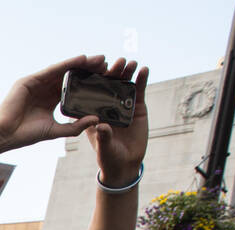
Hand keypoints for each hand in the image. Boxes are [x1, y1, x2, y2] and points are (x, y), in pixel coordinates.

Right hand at [0, 55, 106, 152]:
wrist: (4, 135)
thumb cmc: (25, 135)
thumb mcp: (55, 131)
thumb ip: (74, 126)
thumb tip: (96, 120)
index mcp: (51, 101)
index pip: (72, 88)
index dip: (87, 83)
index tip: (105, 79)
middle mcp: (45, 90)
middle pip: (70, 76)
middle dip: (88, 70)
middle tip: (106, 65)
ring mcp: (37, 83)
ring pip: (63, 70)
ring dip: (81, 64)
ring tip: (98, 60)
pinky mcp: (30, 80)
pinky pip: (52, 70)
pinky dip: (67, 64)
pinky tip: (81, 60)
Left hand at [86, 60, 149, 185]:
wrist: (126, 163)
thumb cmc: (108, 156)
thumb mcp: (104, 147)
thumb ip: (103, 137)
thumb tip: (102, 126)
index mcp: (92, 113)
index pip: (90, 94)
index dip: (92, 81)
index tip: (94, 70)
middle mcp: (105, 105)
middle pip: (108, 85)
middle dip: (112, 73)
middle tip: (117, 63)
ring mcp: (121, 104)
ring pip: (123, 85)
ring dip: (126, 73)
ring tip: (130, 63)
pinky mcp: (136, 106)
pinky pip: (138, 91)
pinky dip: (141, 80)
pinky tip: (144, 70)